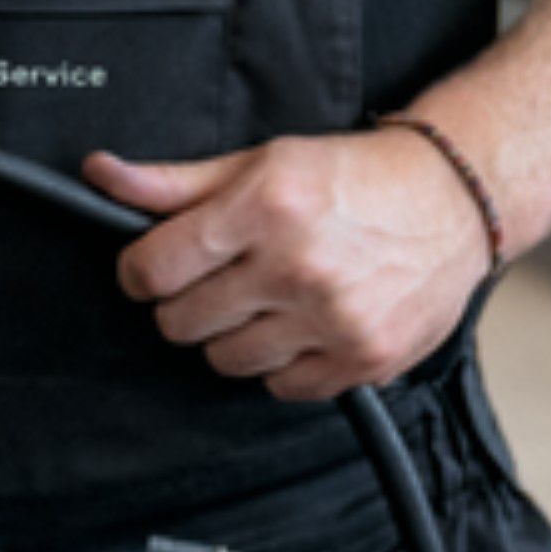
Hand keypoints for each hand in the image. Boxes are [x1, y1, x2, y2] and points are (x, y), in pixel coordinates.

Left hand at [87, 128, 493, 398]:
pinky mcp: (364, 360)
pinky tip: (299, 325)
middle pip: (183, 321)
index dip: (139, 271)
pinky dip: (281, 364)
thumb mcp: (257, 163)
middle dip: (185, 302)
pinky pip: (282, 388)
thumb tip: (99, 175)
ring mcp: (333, 320)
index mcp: (263, 209)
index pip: (154, 268)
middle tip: (216, 279)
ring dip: (231, 335)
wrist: (451, 201)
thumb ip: (173, 182)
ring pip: (226, 360)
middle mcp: (297, 267)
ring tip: (261, 300)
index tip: (151, 269)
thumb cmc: (350, 178)